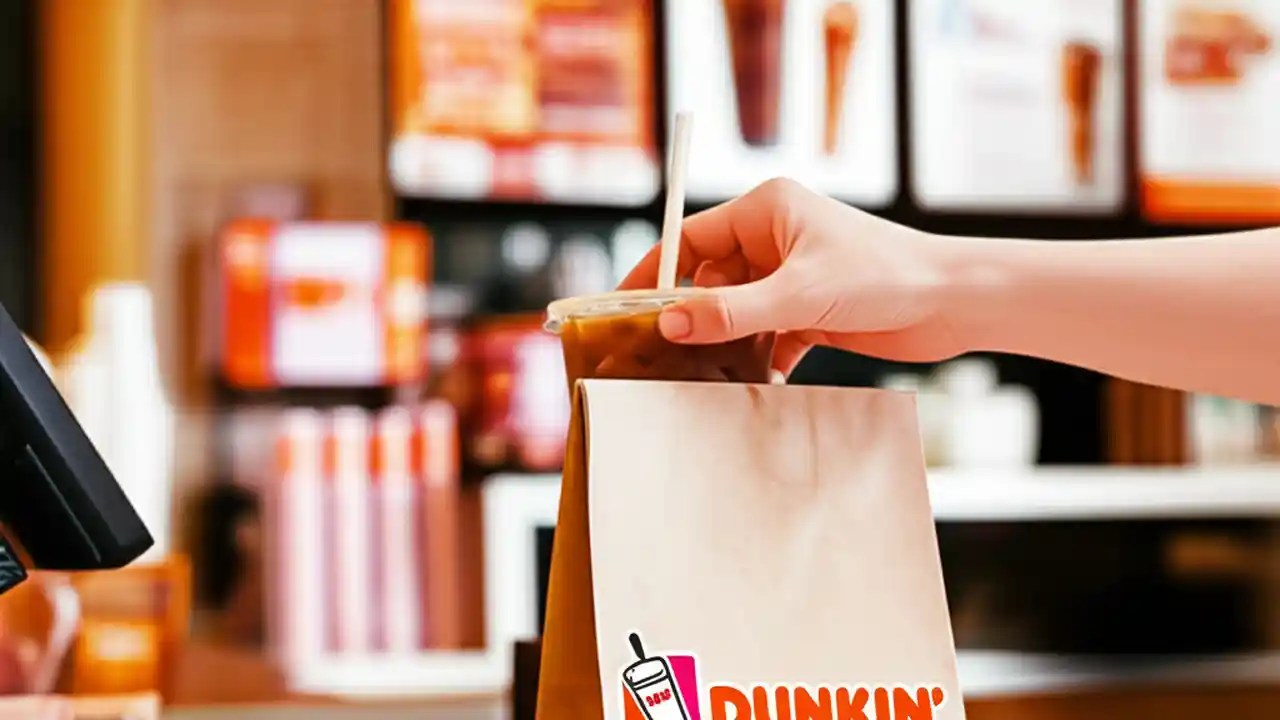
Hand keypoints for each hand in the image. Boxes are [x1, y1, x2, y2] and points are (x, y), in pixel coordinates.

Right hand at [620, 178, 967, 374]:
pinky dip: (756, 360)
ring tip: (699, 377)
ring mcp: (790, 277)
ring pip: (735, 313)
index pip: (691, 237)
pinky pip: (764, 336)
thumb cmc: (885, 275)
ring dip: (724, 344)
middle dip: (690, 318)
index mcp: (766, 210)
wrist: (953, 302)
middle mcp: (774, 239)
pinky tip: (750, 385)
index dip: (655, 270)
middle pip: (708, 280)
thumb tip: (671, 324)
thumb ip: (732, 312)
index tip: (622, 306)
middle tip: (658, 356)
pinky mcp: (808, 312)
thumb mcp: (800, 294)